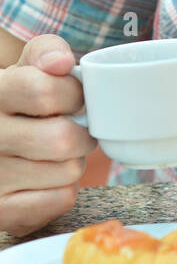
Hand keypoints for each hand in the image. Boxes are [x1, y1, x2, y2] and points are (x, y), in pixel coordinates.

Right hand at [0, 34, 96, 237]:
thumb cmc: (18, 101)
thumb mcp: (25, 68)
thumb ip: (45, 52)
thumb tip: (61, 62)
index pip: (44, 91)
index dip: (73, 95)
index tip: (74, 99)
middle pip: (62, 139)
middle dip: (81, 133)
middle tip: (73, 130)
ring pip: (68, 171)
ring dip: (72, 162)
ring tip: (54, 155)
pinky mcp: (2, 211)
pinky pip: (61, 199)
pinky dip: (63, 190)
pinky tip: (45, 179)